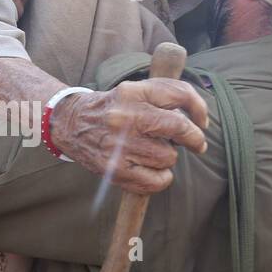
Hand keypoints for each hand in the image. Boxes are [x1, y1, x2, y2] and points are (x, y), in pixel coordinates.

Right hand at [48, 79, 209, 194]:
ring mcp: (121, 145)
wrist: (69, 124)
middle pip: (179, 127)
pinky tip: (152, 170)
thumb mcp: (133, 91)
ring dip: (168, 158)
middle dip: (194, 139)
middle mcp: (127, 117)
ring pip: (169, 157)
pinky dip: (161, 178)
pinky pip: (157, 180)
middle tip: (197, 144)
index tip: (202, 121)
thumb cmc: (111, 109)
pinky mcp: (116, 169)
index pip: (179, 94)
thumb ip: (164, 95)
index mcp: (133, 92)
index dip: (199, 108)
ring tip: (152, 153)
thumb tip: (198, 116)